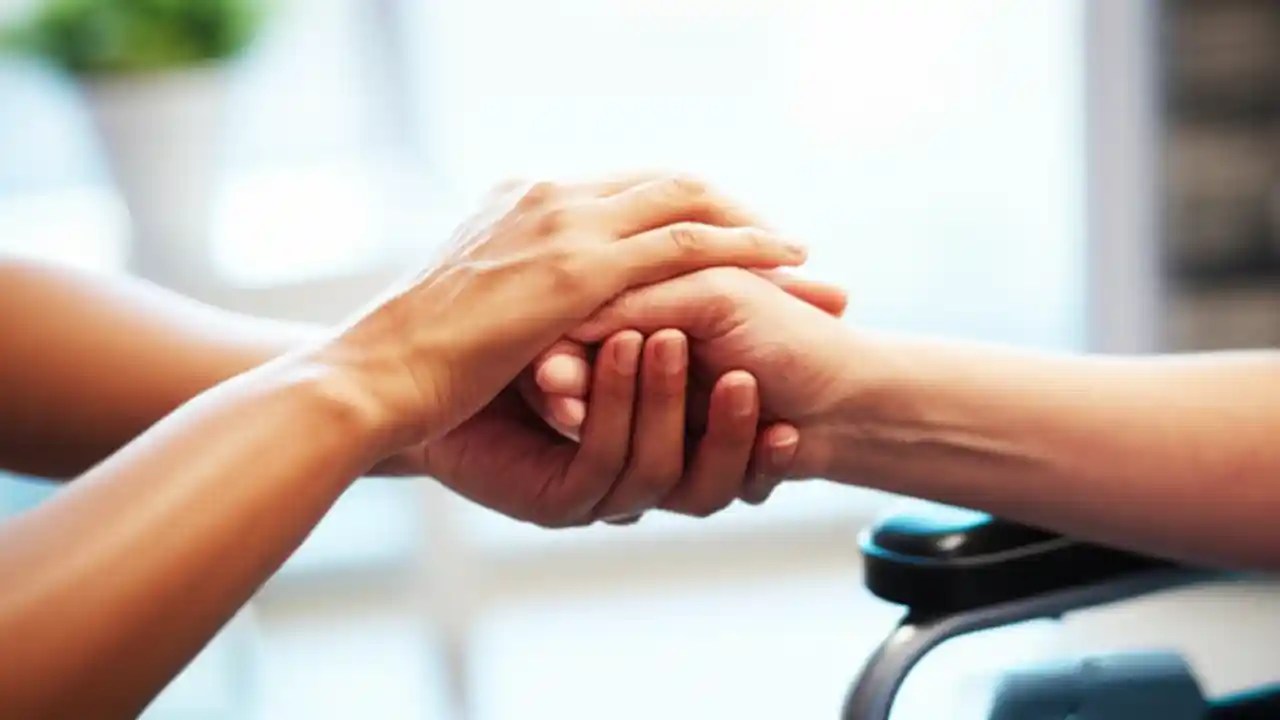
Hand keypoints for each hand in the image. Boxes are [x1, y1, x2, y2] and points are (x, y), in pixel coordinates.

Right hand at [320, 175, 805, 523]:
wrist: (376, 373)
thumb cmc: (415, 357)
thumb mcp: (470, 302)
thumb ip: (515, 283)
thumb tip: (540, 305)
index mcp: (523, 197)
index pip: (626, 190)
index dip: (686, 210)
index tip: (729, 234)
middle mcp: (550, 193)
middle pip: (669, 183)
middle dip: (734, 211)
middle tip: (783, 242)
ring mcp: (565, 222)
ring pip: (689, 203)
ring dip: (753, 226)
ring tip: (800, 255)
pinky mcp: (580, 267)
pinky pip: (686, 245)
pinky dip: (742, 248)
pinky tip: (783, 263)